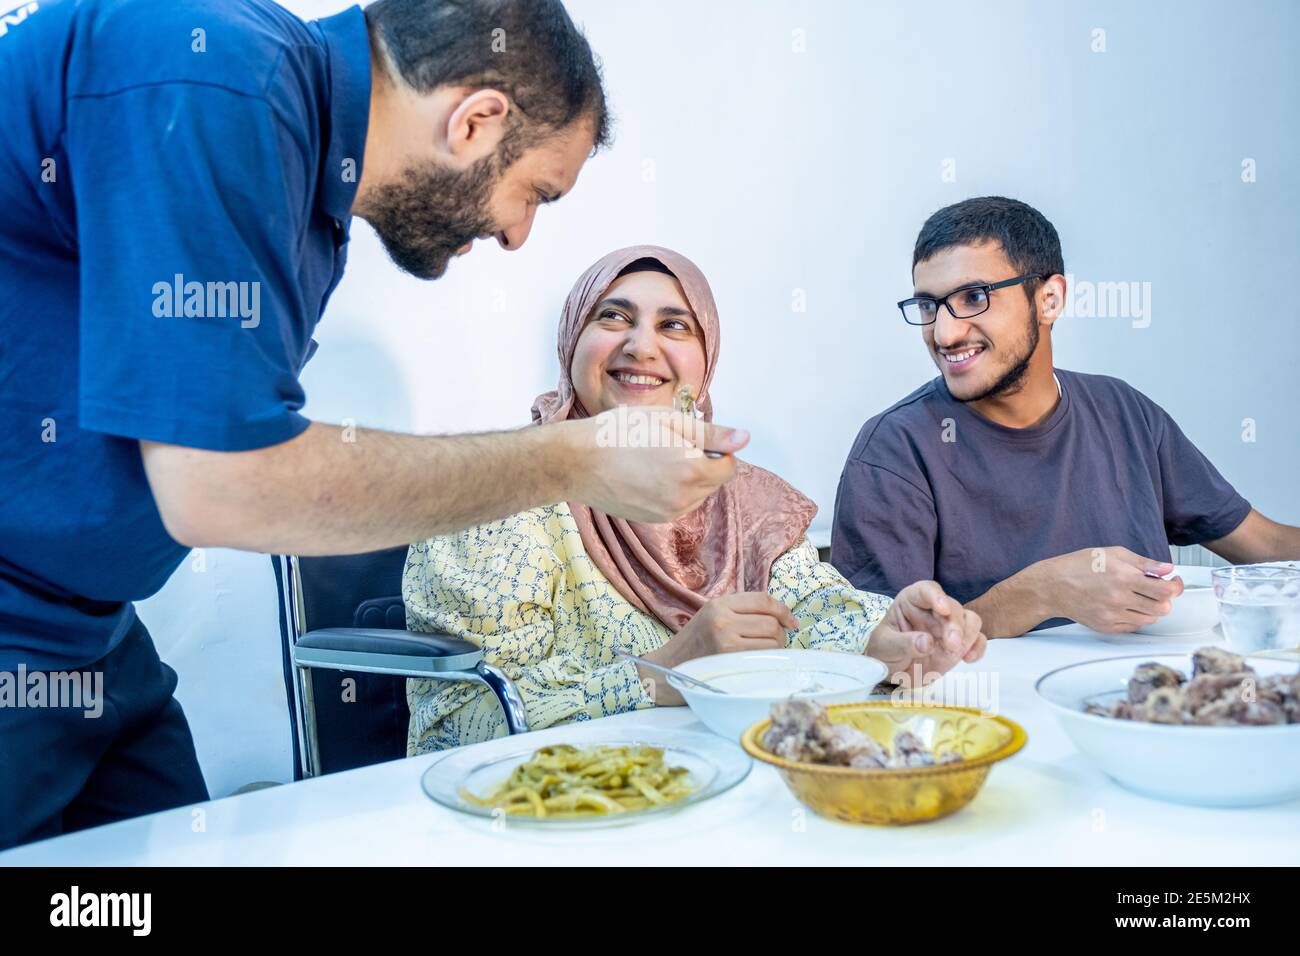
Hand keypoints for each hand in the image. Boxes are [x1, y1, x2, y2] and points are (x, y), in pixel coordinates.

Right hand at [562, 406, 749, 522]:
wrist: (578, 462)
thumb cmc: (619, 433)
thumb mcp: (668, 421)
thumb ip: (710, 433)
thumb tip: (745, 438)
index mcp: (691, 470)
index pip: (729, 466)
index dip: (717, 449)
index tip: (695, 437)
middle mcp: (684, 498)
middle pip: (713, 482)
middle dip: (703, 463)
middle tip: (670, 444)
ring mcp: (667, 512)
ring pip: (696, 495)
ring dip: (688, 478)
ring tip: (655, 458)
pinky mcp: (653, 519)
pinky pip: (677, 505)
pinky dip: (671, 491)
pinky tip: (646, 474)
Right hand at [637, 593, 798, 704]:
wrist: (667, 669)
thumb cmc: (695, 644)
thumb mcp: (712, 617)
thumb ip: (741, 612)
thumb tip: (783, 617)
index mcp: (719, 604)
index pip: (763, 600)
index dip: (783, 610)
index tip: (791, 621)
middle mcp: (723, 620)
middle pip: (771, 623)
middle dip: (780, 634)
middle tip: (774, 643)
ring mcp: (725, 642)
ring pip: (772, 642)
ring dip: (775, 649)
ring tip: (763, 653)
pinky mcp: (728, 661)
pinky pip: (763, 658)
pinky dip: (767, 660)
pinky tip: (759, 663)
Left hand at [866, 581, 985, 687]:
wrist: (892, 672)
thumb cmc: (884, 652)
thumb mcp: (885, 647)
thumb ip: (903, 644)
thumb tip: (927, 643)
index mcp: (911, 601)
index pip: (926, 590)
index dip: (936, 596)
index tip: (942, 609)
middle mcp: (933, 610)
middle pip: (953, 607)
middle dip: (955, 625)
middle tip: (951, 645)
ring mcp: (948, 626)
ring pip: (970, 619)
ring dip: (968, 635)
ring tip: (954, 653)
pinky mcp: (960, 644)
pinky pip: (977, 640)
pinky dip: (977, 648)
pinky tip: (969, 659)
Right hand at [1043, 547, 1183, 632]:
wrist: (1052, 586)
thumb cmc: (1079, 566)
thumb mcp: (1111, 553)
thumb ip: (1143, 563)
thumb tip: (1167, 569)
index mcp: (1123, 577)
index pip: (1165, 590)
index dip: (1175, 586)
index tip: (1173, 582)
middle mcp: (1119, 599)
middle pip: (1162, 608)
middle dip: (1164, 598)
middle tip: (1157, 590)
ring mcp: (1112, 615)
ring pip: (1150, 619)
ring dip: (1151, 608)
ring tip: (1138, 597)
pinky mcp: (1107, 626)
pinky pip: (1134, 626)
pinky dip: (1136, 617)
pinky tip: (1126, 605)